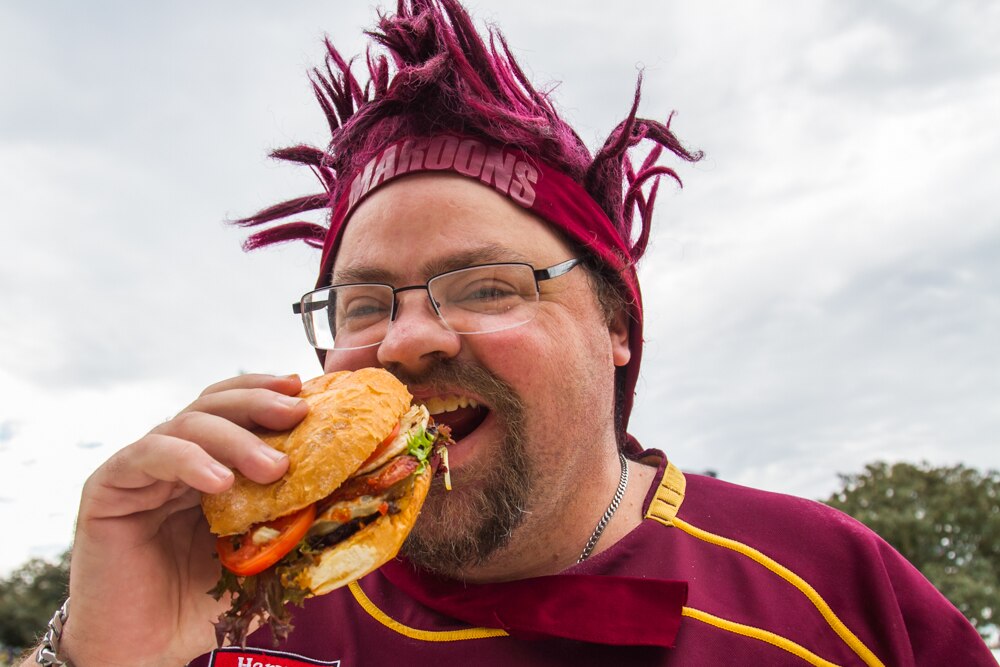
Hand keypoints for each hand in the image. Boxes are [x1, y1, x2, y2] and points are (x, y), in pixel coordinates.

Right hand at [59, 374, 308, 666]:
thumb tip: (354, 505)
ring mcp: (142, 469)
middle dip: (260, 403)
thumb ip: (298, 529)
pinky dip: (189, 460)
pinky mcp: (109, 485)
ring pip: (188, 423)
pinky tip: (219, 481)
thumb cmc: (203, 605)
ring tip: (273, 468)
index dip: (269, 393)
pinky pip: (150, 455)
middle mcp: (176, 457)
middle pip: (216, 405)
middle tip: (297, 415)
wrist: (146, 649)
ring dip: (235, 439)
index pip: (239, 410)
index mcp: (211, 464)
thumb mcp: (264, 560)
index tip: (306, 391)